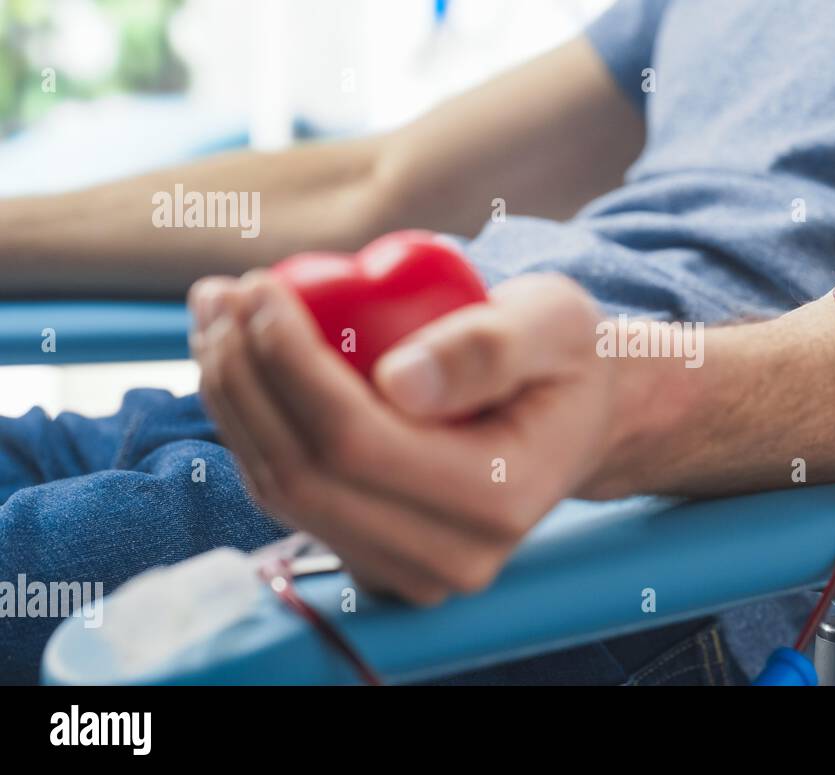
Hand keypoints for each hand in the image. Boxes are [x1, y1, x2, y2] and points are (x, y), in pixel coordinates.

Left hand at [189, 271, 616, 602]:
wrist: (576, 419)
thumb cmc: (564, 360)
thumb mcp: (553, 323)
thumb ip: (489, 346)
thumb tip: (398, 381)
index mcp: (497, 499)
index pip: (355, 440)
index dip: (289, 364)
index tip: (259, 288)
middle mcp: (451, 557)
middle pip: (305, 475)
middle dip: (242, 379)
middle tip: (221, 295)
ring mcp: (409, 571)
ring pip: (283, 492)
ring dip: (231, 401)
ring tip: (214, 317)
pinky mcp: (375, 560)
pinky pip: (289, 498)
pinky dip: (249, 428)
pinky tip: (236, 362)